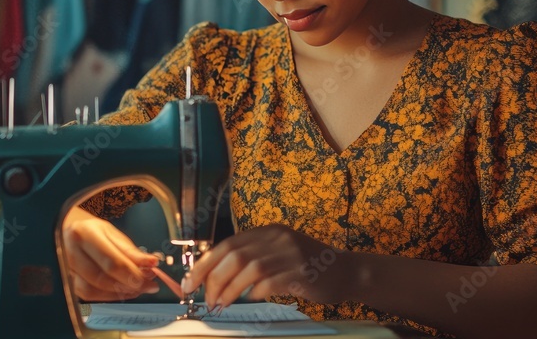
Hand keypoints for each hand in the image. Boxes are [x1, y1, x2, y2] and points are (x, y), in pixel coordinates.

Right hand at [61, 208, 159, 300]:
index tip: (151, 277)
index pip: (111, 262)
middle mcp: (70, 252)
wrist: (69, 231)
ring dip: (118, 293)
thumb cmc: (92, 231)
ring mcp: (65, 268)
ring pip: (92, 290)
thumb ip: (131, 251)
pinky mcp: (66, 281)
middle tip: (147, 285)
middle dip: (128, 285)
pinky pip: (87, 295)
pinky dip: (107, 296)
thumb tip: (151, 264)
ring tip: (136, 289)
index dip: (133, 273)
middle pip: (101, 278)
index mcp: (84, 234)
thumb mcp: (113, 234)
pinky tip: (122, 292)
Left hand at [182, 224, 349, 309]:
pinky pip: (271, 282)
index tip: (190, 283)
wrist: (346, 272)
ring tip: (222, 304)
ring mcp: (291, 254)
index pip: (226, 245)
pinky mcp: (302, 272)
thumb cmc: (307, 267)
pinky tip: (250, 300)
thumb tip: (213, 277)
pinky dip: (255, 293)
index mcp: (267, 232)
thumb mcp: (278, 253)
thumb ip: (251, 258)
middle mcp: (277, 238)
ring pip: (249, 269)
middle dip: (214, 280)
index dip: (204, 264)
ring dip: (230, 290)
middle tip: (207, 299)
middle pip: (234, 256)